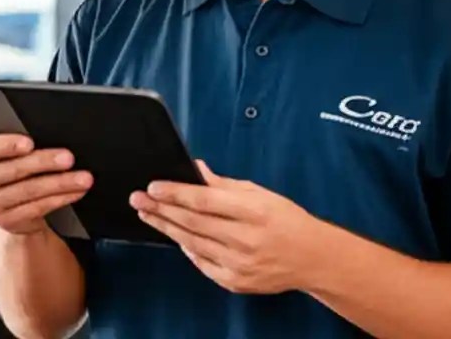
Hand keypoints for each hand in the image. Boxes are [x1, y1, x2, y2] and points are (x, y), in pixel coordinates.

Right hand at [0, 134, 92, 235]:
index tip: (30, 142)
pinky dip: (61, 198)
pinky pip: (39, 208)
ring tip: (83, 177)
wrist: (10, 202)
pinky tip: (77, 191)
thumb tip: (46, 130)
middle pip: (13, 170)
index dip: (7, 145)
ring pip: (29, 191)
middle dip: (44, 162)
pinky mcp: (8, 221)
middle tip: (69, 157)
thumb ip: (17, 139)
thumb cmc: (12, 163)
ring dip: (61, 183)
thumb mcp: (9, 149)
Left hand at [130, 160, 320, 294]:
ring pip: (192, 243)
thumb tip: (195, 169)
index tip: (154, 186)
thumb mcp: (260, 194)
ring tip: (147, 215)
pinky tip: (175, 235)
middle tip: (139, 198)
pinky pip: (202, 263)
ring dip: (166, 227)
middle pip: (193, 222)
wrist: (311, 258)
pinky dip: (187, 248)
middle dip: (161, 209)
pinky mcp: (235, 282)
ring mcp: (239, 264)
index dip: (176, 193)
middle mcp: (246, 239)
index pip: (205, 200)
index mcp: (254, 212)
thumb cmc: (287, 220)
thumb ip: (224, 185)